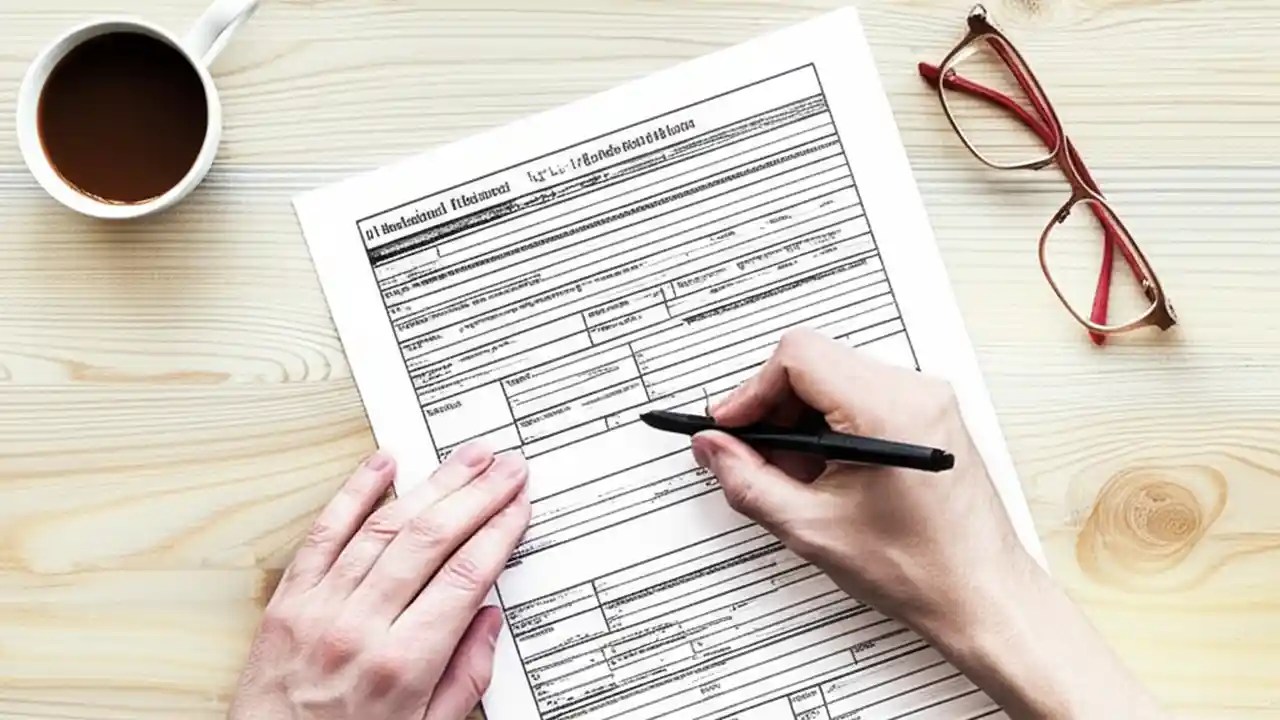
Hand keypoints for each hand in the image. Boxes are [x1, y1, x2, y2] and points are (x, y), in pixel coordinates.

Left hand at [229, 443, 529, 719]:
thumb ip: (465, 677)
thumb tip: (489, 620)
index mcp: (401, 666)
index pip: (465, 576)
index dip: (499, 532)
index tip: (519, 506)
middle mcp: (358, 629)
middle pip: (431, 540)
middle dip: (476, 496)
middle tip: (505, 468)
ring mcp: (317, 610)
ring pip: (383, 527)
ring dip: (431, 485)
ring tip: (464, 459)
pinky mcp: (286, 603)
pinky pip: (323, 534)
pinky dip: (354, 493)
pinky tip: (382, 464)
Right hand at [692, 328, 1166, 718]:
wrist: (982, 595)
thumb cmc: (922, 569)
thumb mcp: (811, 528)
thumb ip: (749, 481)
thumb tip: (715, 449)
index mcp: (889, 411)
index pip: (798, 356)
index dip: (751, 391)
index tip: (730, 425)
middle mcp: (916, 392)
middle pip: (814, 362)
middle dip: (773, 408)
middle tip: (752, 456)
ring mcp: (928, 401)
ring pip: (834, 378)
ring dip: (800, 421)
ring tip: (795, 476)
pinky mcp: (929, 416)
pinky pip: (860, 397)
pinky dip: (828, 428)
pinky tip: (824, 474)